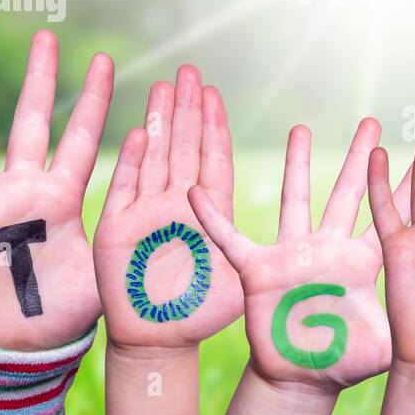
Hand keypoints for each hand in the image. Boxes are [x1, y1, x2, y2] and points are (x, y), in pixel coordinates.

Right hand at [0, 30, 111, 350]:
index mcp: (63, 197)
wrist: (20, 350)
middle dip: (39, 80)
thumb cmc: (64, 313)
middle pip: (31, 123)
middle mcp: (23, 191)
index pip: (81, 137)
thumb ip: (125, 239)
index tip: (103, 59)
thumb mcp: (103, 272)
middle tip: (45, 36)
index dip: (93, 100)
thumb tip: (170, 223)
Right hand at [94, 65, 242, 347]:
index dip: (213, 128)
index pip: (212, 160)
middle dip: (186, 110)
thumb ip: (258, 255)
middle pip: (182, 149)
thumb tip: (298, 243)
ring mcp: (146, 213)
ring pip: (153, 159)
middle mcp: (177, 205)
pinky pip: (123, 189)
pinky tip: (137, 132)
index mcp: (208, 212)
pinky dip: (130, 162)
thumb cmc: (202, 314)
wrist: (158, 342)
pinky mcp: (116, 229)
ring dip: (159, 123)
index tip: (214, 94)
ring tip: (163, 87)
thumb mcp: (241, 281)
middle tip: (190, 72)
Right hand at [190, 118, 409, 392]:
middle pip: (347, 193)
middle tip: (371, 121)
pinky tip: (196, 192)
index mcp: (360, 262)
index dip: (401, 187)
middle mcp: (328, 249)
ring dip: (297, 164)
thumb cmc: (343, 363)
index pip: (387, 216)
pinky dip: (214, 219)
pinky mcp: (258, 271)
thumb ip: (398, 334)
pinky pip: (231, 240)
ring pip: (295, 199)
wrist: (300, 379)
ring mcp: (293, 256)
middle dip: (359, 157)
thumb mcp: (380, 348)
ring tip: (302, 128)